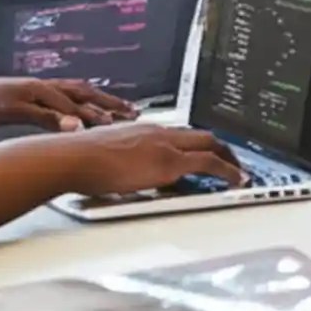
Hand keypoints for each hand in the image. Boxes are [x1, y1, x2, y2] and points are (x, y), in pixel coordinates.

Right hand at [0, 76, 138, 131]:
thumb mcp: (23, 111)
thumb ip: (46, 116)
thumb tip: (70, 127)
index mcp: (46, 88)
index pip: (84, 92)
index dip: (108, 100)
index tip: (130, 110)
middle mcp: (42, 87)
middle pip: (84, 92)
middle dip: (110, 102)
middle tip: (135, 113)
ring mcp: (29, 94)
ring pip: (66, 99)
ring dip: (91, 110)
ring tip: (113, 121)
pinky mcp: (14, 105)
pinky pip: (39, 112)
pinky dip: (58, 118)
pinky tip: (73, 127)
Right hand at [51, 123, 244, 195]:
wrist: (72, 157)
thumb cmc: (78, 159)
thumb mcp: (105, 154)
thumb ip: (121, 159)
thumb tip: (123, 172)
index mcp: (143, 131)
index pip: (179, 133)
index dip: (197, 143)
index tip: (205, 151)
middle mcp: (158, 132)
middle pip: (201, 135)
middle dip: (221, 147)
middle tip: (231, 161)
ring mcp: (165, 145)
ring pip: (209, 144)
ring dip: (227, 158)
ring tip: (237, 172)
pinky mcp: (169, 162)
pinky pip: (208, 163)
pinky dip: (227, 171)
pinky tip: (236, 180)